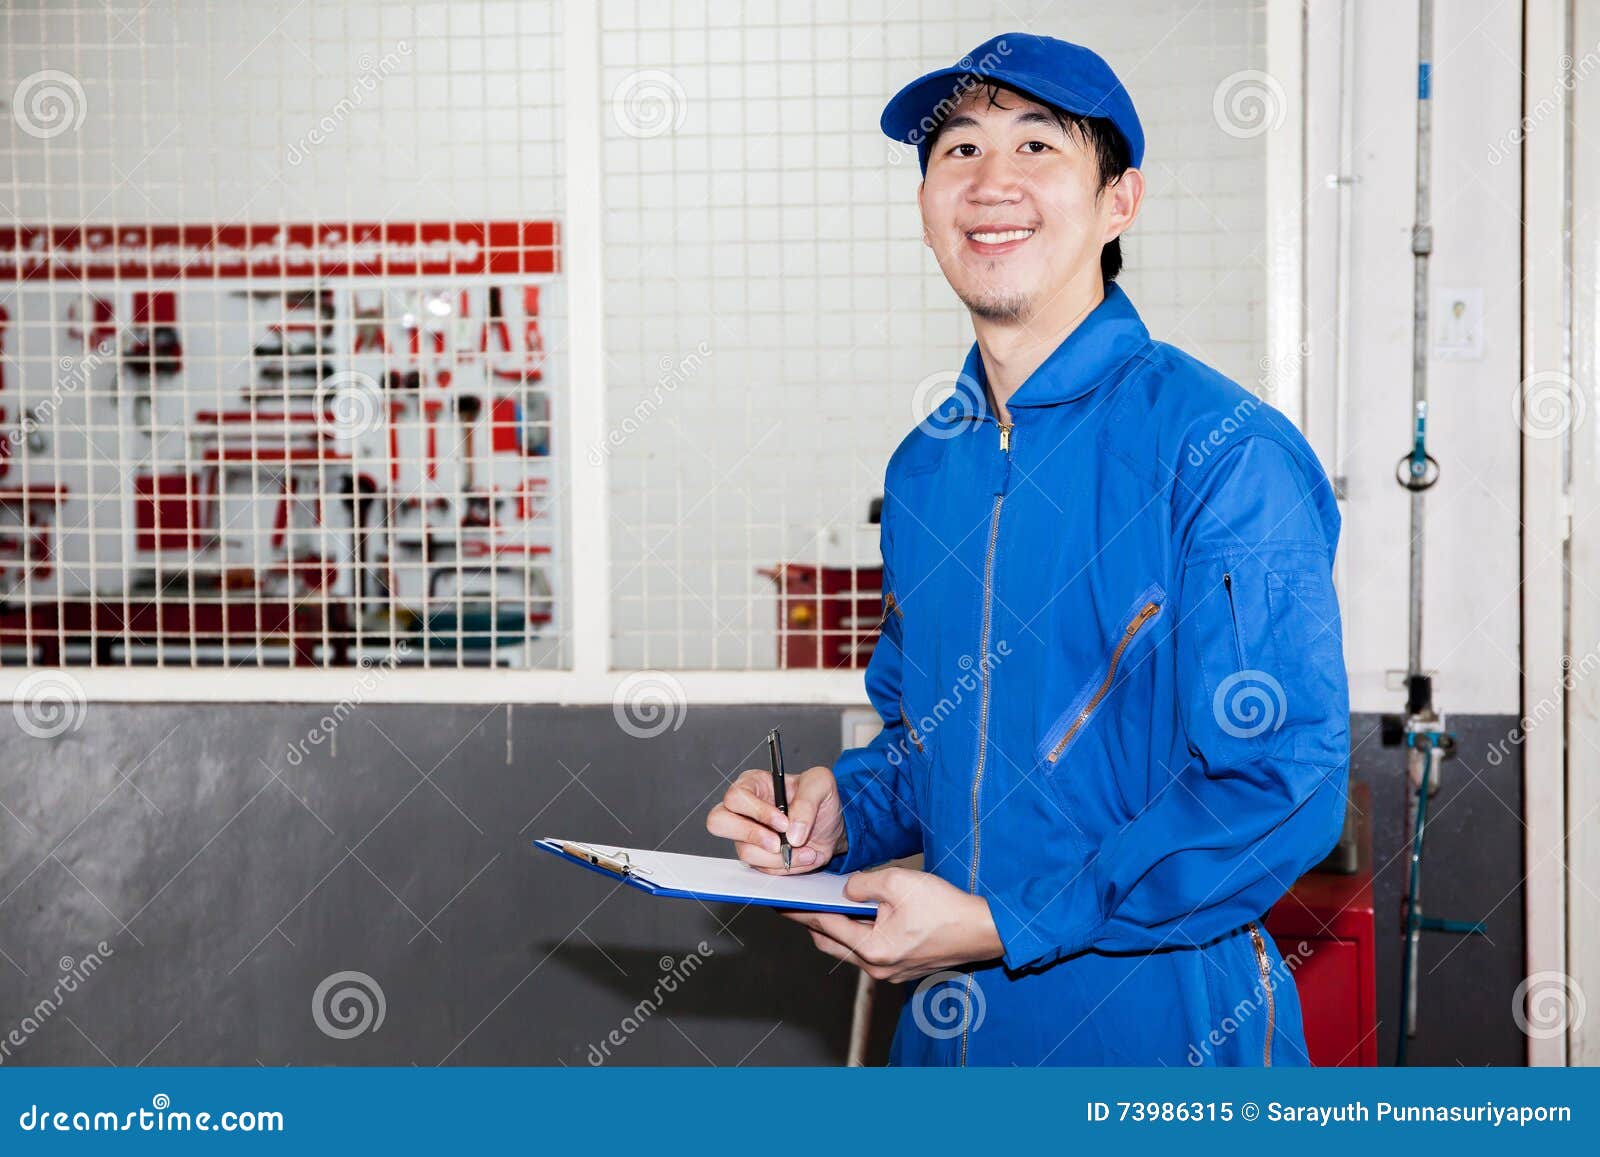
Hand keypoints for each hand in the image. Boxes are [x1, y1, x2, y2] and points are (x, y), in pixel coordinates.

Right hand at [706, 764, 846, 873]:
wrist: (833, 827)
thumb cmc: (821, 799)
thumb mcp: (821, 784)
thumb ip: (807, 802)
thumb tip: (792, 833)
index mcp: (753, 784)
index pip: (736, 797)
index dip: (756, 811)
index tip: (783, 822)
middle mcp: (744, 810)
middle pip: (718, 822)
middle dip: (750, 835)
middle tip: (778, 843)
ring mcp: (747, 836)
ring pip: (744, 852)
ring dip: (778, 857)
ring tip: (805, 850)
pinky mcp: (758, 857)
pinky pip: (762, 869)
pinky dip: (786, 866)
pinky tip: (804, 856)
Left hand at [782, 867, 1003, 982]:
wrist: (983, 930)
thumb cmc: (945, 907)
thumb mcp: (899, 882)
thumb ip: (863, 884)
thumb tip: (845, 890)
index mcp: (872, 948)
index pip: (824, 926)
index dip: (800, 911)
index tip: (781, 902)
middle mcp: (877, 967)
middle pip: (830, 944)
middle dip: (811, 923)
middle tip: (794, 904)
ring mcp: (889, 972)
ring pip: (848, 950)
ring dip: (834, 929)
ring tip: (821, 905)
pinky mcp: (901, 968)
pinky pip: (867, 951)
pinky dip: (856, 934)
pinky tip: (855, 915)